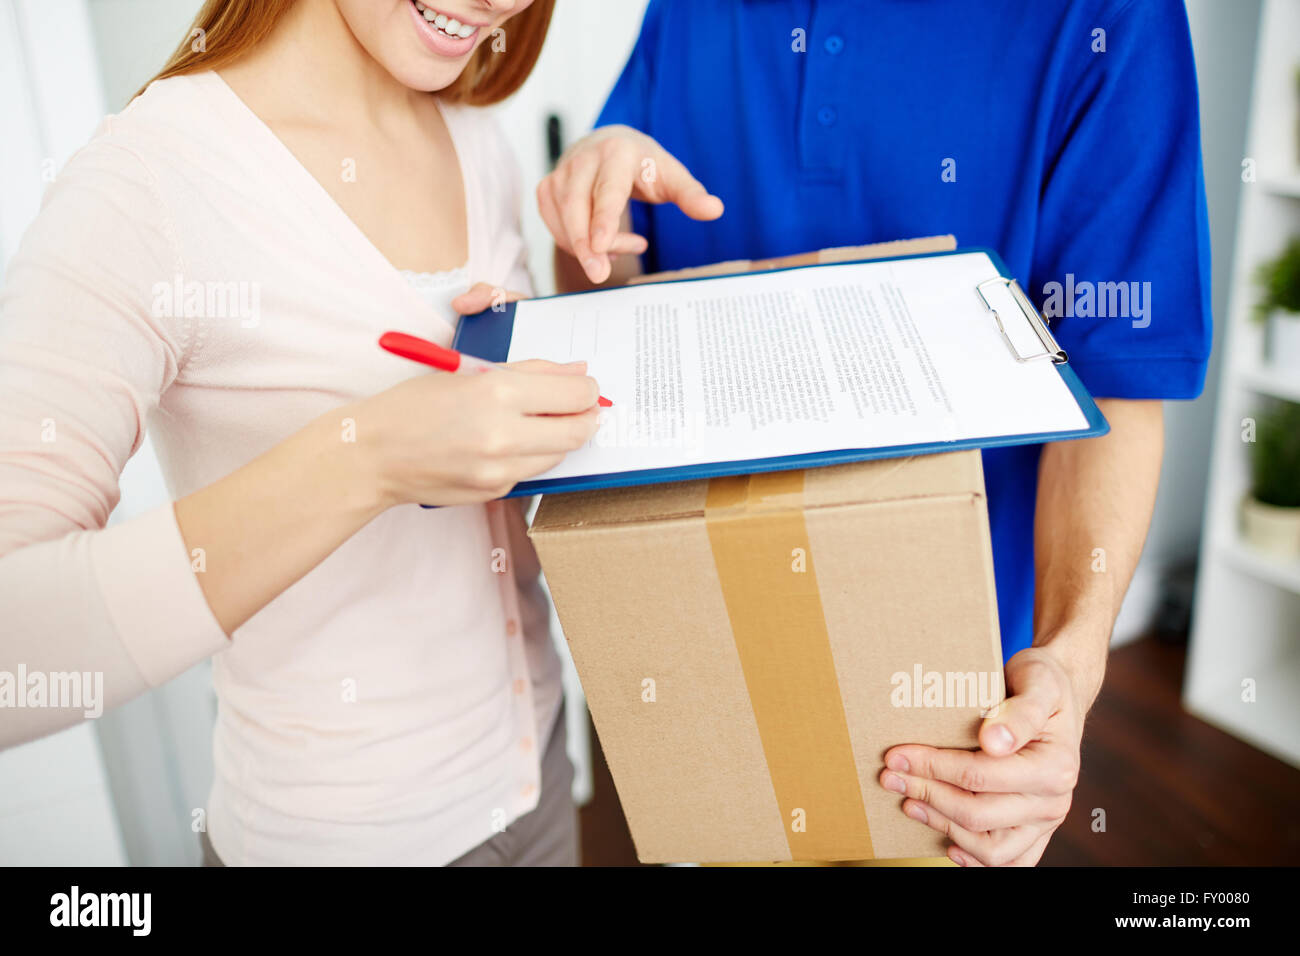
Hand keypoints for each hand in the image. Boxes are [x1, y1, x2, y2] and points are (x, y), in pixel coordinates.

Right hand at [352, 284, 600, 506]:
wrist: (373, 455)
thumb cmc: (413, 406)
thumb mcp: (468, 372)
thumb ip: (529, 371)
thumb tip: (577, 371)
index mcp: (497, 392)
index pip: (574, 394)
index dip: (588, 389)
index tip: (587, 386)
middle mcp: (504, 434)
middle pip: (577, 430)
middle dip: (586, 416)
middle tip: (583, 406)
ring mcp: (501, 469)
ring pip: (559, 454)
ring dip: (560, 436)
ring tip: (542, 421)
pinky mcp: (495, 491)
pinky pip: (531, 470)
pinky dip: (532, 454)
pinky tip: (511, 441)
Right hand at [537, 124, 723, 283]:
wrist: (610, 144)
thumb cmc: (644, 165)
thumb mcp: (672, 176)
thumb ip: (691, 195)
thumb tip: (715, 210)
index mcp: (617, 152)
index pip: (607, 190)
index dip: (603, 219)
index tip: (600, 245)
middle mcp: (584, 158)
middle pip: (576, 206)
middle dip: (585, 245)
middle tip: (600, 275)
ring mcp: (561, 172)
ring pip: (564, 217)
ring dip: (587, 245)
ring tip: (620, 251)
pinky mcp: (547, 188)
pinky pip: (554, 223)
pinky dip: (575, 242)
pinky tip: (601, 245)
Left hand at [877, 646, 1083, 865]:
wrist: (1060, 697)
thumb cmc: (1043, 686)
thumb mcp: (1037, 681)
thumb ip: (1019, 712)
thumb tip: (992, 742)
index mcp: (1055, 766)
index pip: (979, 774)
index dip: (932, 767)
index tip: (896, 755)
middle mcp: (1054, 801)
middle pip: (977, 813)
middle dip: (926, 794)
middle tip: (890, 776)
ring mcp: (1045, 822)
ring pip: (990, 848)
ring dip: (942, 826)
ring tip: (909, 803)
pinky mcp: (1035, 833)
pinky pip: (1009, 861)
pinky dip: (975, 859)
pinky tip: (947, 841)